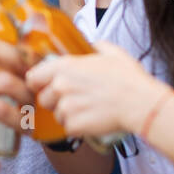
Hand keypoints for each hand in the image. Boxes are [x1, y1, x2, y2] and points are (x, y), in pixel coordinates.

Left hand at [26, 42, 162, 139]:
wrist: (140, 103)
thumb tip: (94, 44)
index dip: (39, 84)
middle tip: (75, 102)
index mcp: (65, 66)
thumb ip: (98, 46)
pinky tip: (92, 121)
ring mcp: (66, 106)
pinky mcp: (74, 125)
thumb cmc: (129, 79)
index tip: (46, 88)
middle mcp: (61, 86)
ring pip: (57, 115)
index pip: (33, 77)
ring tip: (88, 111)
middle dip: (56, 102)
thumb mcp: (113, 53)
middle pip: (44, 99)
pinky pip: (68, 129)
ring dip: (68, 116)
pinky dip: (78, 128)